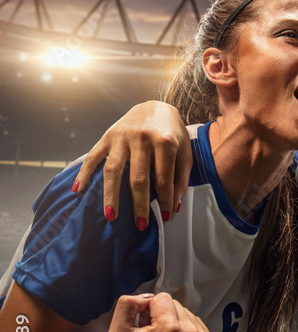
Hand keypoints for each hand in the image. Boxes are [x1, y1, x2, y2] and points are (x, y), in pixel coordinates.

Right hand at [72, 101, 191, 228]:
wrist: (155, 107)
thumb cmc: (173, 134)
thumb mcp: (185, 153)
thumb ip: (181, 179)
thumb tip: (174, 206)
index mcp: (164, 142)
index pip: (163, 179)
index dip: (165, 200)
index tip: (165, 216)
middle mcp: (141, 138)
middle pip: (138, 178)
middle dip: (139, 204)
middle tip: (140, 225)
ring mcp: (121, 137)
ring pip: (113, 170)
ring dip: (111, 195)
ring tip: (111, 216)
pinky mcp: (107, 136)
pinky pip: (93, 156)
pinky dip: (84, 173)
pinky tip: (78, 190)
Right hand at [108, 292, 215, 331]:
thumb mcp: (117, 330)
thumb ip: (127, 304)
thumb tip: (147, 297)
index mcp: (170, 329)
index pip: (162, 297)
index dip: (148, 309)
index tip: (145, 325)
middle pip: (175, 304)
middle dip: (162, 314)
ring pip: (186, 312)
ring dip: (174, 321)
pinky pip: (196, 323)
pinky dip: (185, 329)